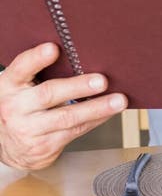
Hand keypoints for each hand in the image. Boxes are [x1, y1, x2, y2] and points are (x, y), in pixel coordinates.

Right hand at [0, 43, 127, 170]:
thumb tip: (79, 54)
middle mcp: (16, 107)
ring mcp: (29, 129)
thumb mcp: (19, 87)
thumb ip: (38, 72)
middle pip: (49, 94)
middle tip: (102, 80)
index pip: (21, 68)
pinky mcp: (44, 146)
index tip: (54, 48)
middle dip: (78, 86)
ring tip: (118, 100)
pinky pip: (75, 131)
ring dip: (97, 108)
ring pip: (67, 117)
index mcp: (9, 85)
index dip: (37, 58)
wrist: (6, 147)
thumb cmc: (20, 107)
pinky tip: (108, 113)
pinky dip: (96, 120)